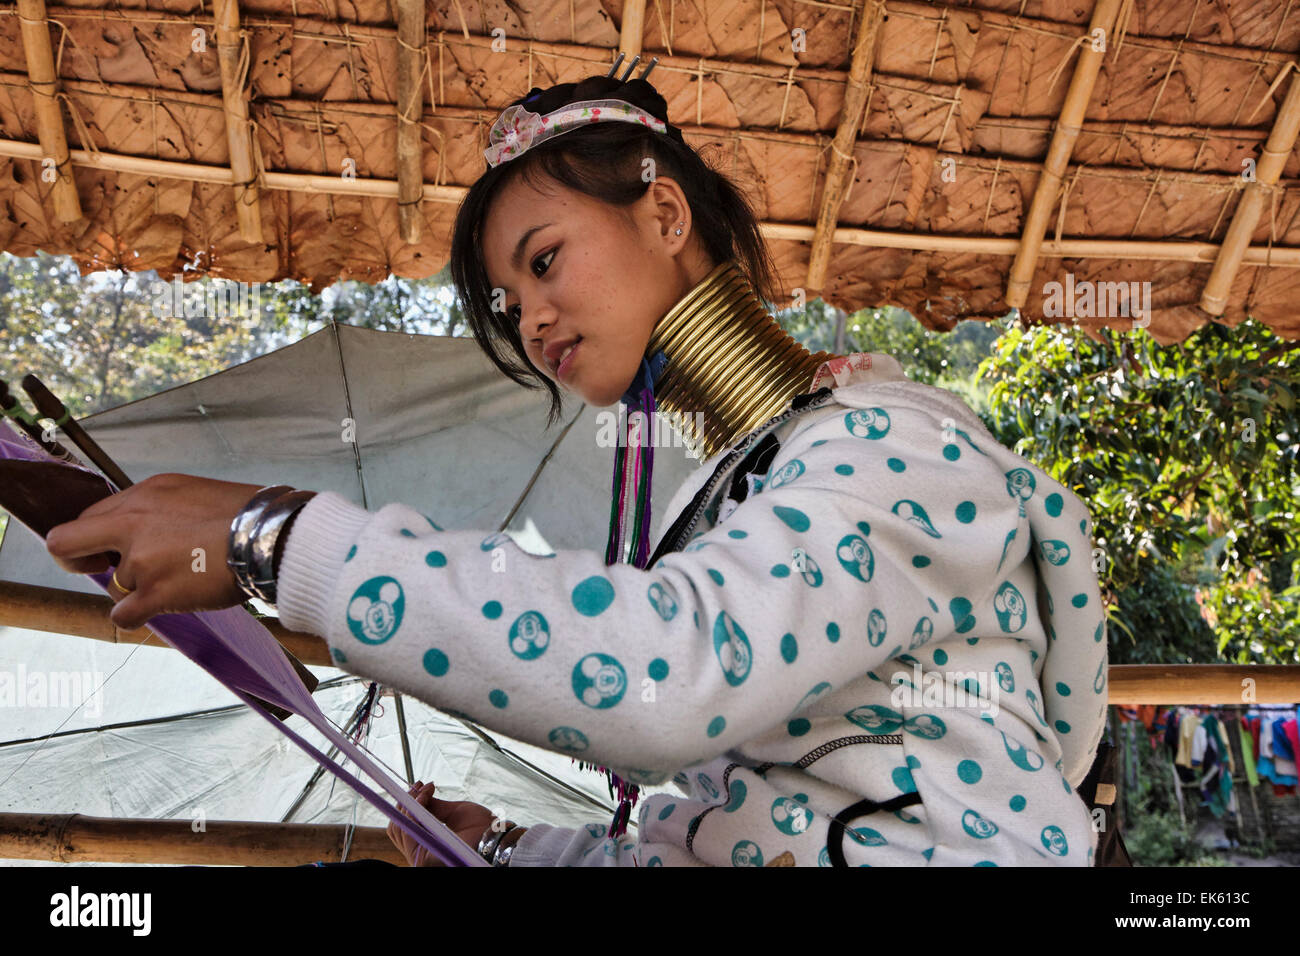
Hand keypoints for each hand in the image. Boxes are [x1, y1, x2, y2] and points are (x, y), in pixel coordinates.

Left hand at [44, 472, 269, 630]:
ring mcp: (143, 559)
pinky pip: (122, 615)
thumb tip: (143, 530)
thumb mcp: (194, 493)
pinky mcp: (156, 592)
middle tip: (94, 568)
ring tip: (181, 582)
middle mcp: (135, 522)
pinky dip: (136, 617)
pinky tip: (156, 610)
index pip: (91, 515)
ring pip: (116, 584)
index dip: (93, 535)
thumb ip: (160, 509)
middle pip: (68, 544)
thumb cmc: (248, 515)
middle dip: (76, 560)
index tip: (102, 548)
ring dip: (140, 589)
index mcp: (146, 494)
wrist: (273, 537)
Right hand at [388, 781, 498, 866]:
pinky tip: (423, 798)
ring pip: (400, 829)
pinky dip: (413, 811)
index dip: (405, 805)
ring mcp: (421, 858)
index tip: (416, 785)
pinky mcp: (423, 861)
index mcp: (427, 846)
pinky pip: (409, 833)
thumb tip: (417, 792)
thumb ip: (432, 807)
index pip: (403, 827)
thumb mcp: (453, 812)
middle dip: (405, 802)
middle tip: (419, 786)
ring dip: (410, 804)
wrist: (494, 836)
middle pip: (397, 828)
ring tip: (424, 791)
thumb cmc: (479, 828)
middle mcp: (421, 854)